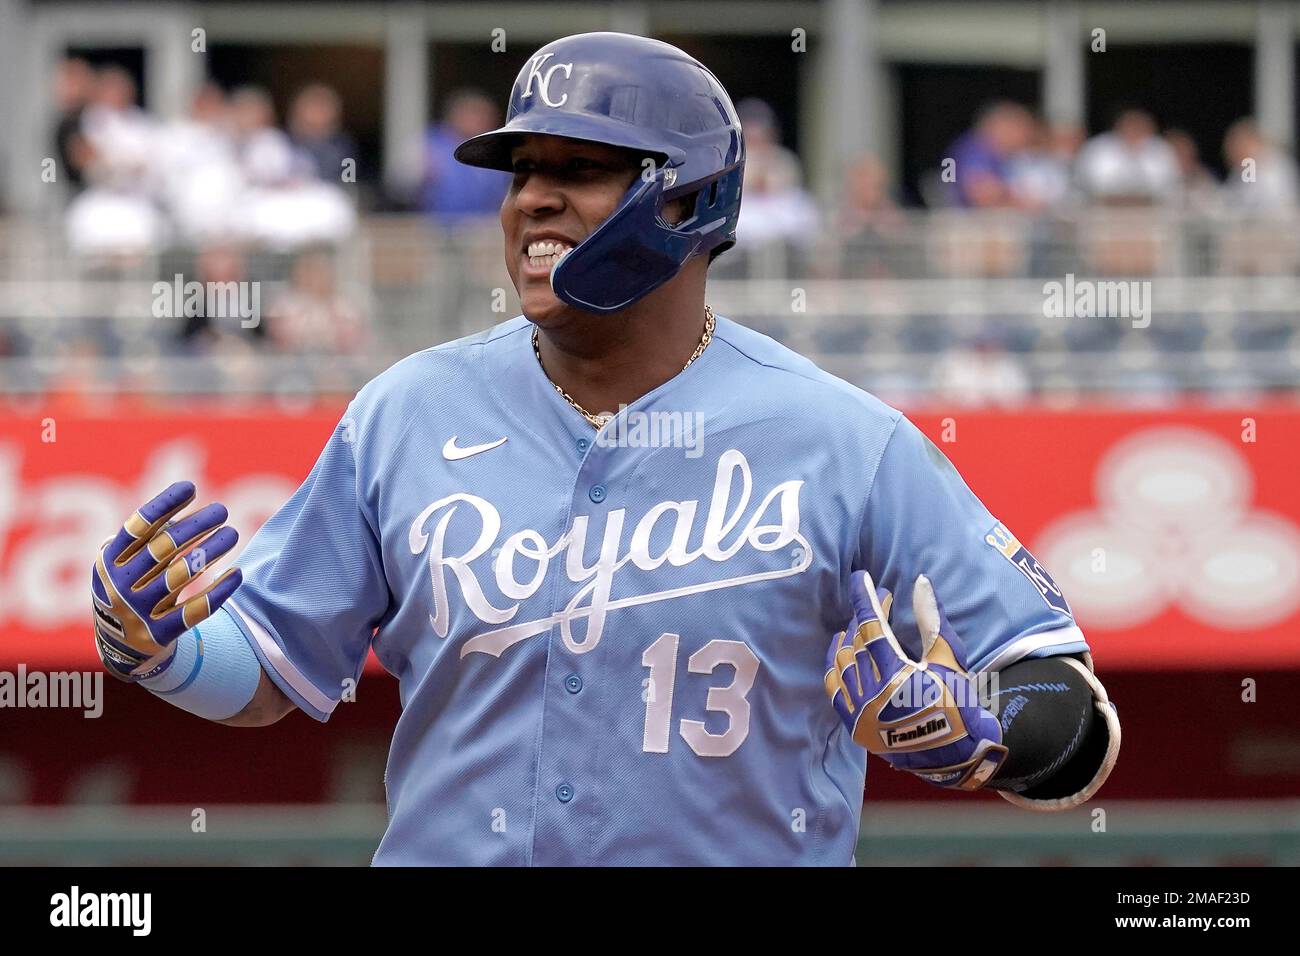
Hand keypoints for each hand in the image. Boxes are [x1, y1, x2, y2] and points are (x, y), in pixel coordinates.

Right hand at [91, 481, 242, 681]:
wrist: (118, 646)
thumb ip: (143, 536)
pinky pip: (196, 610)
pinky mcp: (160, 634)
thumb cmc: (128, 587)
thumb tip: (178, 498)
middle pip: (163, 548)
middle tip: (222, 511)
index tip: (191, 487)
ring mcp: (139, 611)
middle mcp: (120, 586)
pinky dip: (218, 590)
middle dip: (195, 526)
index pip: (137, 528)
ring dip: (210, 550)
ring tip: (232, 533)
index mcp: (108, 562)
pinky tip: (236, 573)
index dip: (164, 505)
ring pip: (182, 575)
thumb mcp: (121, 563)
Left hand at [824, 571, 1006, 790]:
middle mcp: (873, 696)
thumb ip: (931, 620)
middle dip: (866, 616)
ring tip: (860, 622)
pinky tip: (840, 648)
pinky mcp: (855, 726)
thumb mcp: (949, 659)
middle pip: (858, 642)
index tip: (859, 577)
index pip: (872, 627)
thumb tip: (920, 582)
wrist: (958, 753)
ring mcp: (860, 714)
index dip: (865, 599)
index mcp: (898, 678)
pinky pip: (833, 689)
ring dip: (849, 638)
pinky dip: (833, 665)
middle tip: (879, 599)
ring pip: (843, 663)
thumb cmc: (959, 703)